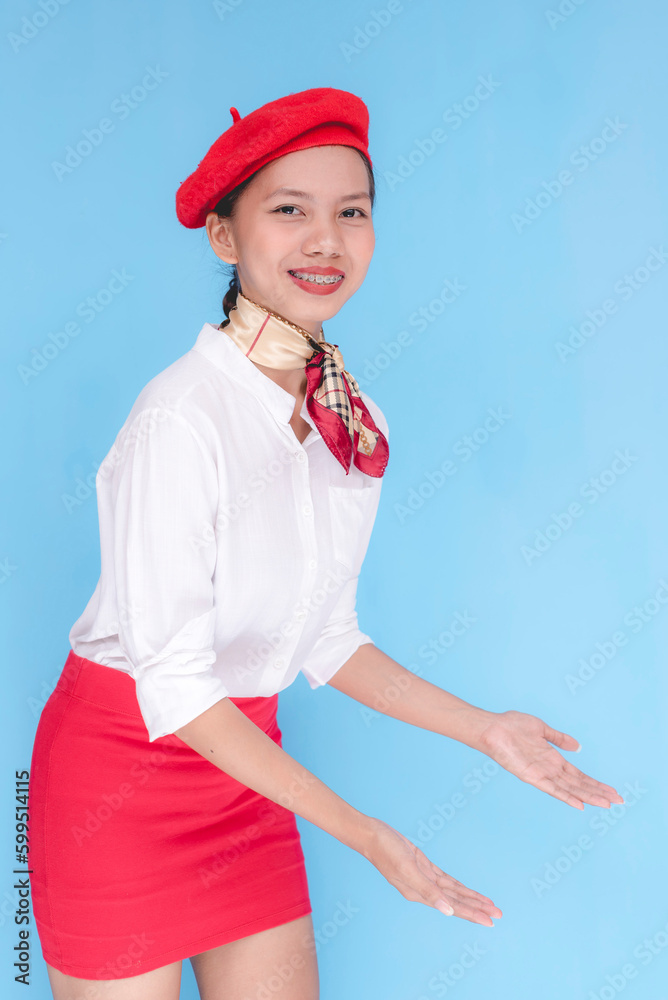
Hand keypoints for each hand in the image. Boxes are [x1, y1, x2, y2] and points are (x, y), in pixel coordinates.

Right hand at [360, 817, 501, 925]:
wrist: (371, 834)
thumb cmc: (385, 851)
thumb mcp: (407, 870)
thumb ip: (427, 891)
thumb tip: (447, 912)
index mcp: (420, 893)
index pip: (453, 906)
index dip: (473, 913)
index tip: (490, 921)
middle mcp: (424, 889)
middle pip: (456, 901)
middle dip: (477, 908)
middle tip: (498, 916)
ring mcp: (424, 877)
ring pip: (453, 891)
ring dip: (471, 898)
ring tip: (489, 905)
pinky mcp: (423, 866)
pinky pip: (445, 879)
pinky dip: (457, 886)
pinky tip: (467, 892)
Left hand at [476, 710, 624, 808]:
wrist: (492, 727)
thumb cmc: (512, 726)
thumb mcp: (541, 729)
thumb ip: (559, 739)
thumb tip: (577, 746)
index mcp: (552, 759)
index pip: (578, 775)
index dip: (595, 783)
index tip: (612, 791)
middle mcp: (549, 769)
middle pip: (578, 784)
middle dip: (598, 793)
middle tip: (618, 802)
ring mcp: (541, 774)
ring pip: (570, 789)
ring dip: (588, 796)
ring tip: (606, 805)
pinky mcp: (531, 776)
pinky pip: (551, 789)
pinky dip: (566, 797)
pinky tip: (579, 805)